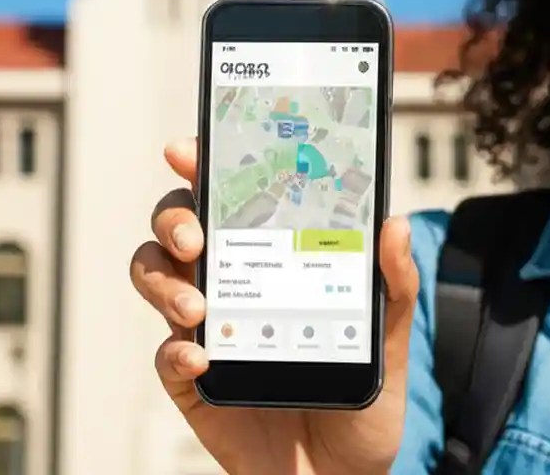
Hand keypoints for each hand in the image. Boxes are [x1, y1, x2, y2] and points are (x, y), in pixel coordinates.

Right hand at [130, 139, 419, 474]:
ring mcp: (207, 329)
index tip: (188, 149)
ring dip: (163, 279)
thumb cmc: (361, 400)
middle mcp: (232, 283)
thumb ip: (394, 286)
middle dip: (174, 218)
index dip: (202, 165)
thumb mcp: (390, 340)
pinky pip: (165, 355)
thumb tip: (395, 224)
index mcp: (272, 257)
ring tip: (197, 303)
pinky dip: (175, 350)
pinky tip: (203, 355)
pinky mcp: (194, 381)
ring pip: (153, 276)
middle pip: (176, 226)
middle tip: (197, 236)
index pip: (230, 197)